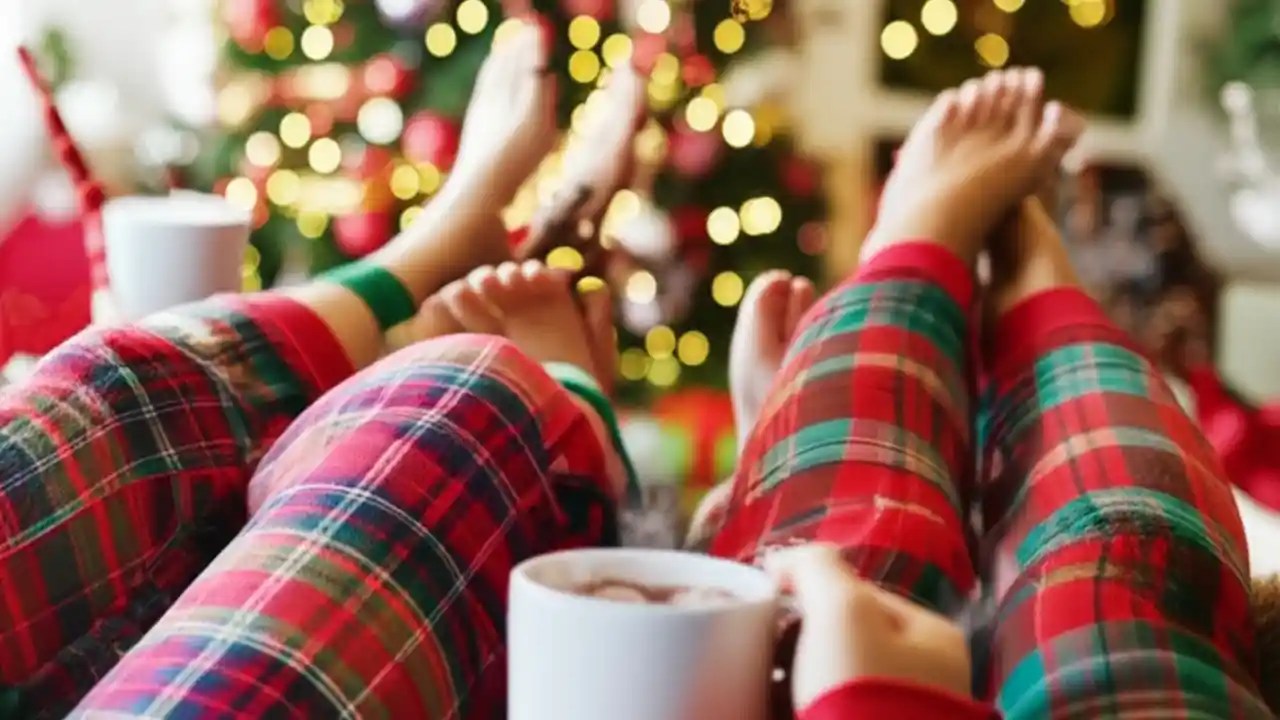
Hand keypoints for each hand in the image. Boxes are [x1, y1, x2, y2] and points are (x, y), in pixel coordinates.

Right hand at [764, 544, 972, 709]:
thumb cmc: (862, 689)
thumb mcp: (841, 611)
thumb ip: (817, 567)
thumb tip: (785, 559)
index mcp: (933, 637)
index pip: (861, 596)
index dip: (810, 595)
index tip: (769, 611)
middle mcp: (928, 678)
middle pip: (846, 642)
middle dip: (799, 643)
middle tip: (762, 652)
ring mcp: (902, 717)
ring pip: (833, 683)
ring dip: (794, 681)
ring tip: (760, 685)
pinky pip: (828, 715)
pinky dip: (799, 710)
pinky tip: (771, 709)